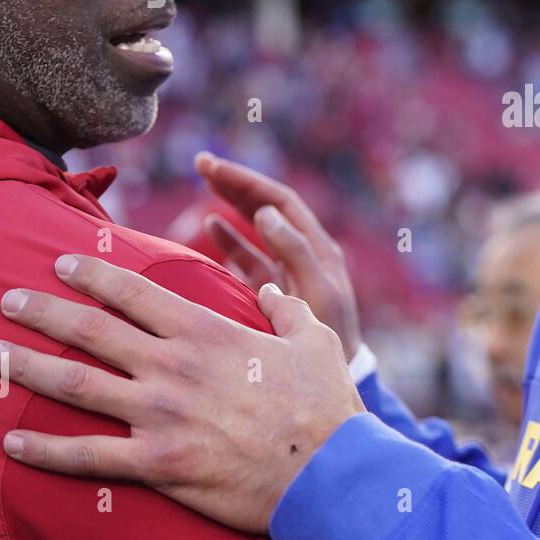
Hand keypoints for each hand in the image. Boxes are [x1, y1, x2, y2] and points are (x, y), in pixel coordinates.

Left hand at [0, 255, 362, 534]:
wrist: (328, 469)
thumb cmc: (325, 403)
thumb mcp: (315, 338)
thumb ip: (285, 308)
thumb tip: (269, 287)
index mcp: (207, 332)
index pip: (135, 293)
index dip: (93, 275)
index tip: (62, 263)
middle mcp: (173, 367)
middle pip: (92, 331)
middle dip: (43, 311)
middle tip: (8, 299)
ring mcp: (160, 415)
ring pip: (76, 386)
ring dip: (27, 367)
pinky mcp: (157, 462)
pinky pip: (87, 456)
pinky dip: (45, 450)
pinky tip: (13, 443)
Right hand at [195, 151, 362, 357]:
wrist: (337, 376)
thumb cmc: (333, 337)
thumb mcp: (317, 292)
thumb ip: (295, 253)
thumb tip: (265, 212)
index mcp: (318, 248)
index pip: (279, 201)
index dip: (247, 181)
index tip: (214, 167)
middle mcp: (305, 252)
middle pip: (267, 206)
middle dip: (236, 183)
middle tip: (202, 162)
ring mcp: (289, 270)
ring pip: (257, 227)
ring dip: (232, 203)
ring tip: (205, 181)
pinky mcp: (275, 289)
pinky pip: (251, 255)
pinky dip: (231, 238)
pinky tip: (211, 224)